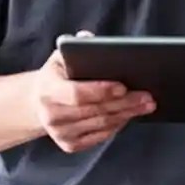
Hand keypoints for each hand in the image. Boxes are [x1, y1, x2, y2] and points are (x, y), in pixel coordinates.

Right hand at [31, 32, 155, 152]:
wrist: (38, 103)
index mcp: (48, 90)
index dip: (101, 91)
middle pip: (96, 111)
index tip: (123, 86)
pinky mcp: (69, 145)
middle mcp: (51, 115)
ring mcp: (60, 133)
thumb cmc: (56, 76)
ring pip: (101, 124)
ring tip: (145, 104)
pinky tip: (129, 115)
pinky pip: (100, 136)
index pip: (77, 94)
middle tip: (147, 95)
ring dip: (126, 114)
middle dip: (125, 103)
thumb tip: (88, 39)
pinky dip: (117, 126)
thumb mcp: (60, 58)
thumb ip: (74, 47)